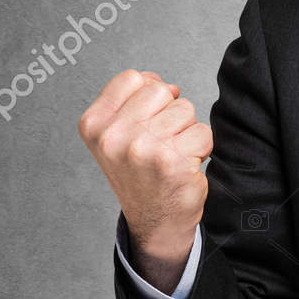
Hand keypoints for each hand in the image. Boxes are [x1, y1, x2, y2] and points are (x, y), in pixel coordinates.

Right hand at [79, 69, 212, 288]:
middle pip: (162, 90)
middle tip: (161, 142)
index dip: (150, 94)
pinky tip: (185, 165)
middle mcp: (113, 136)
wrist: (156, 220)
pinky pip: (203, 133)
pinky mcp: (171, 161)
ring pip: (186, 110)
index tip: (146, 120)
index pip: (133, 78)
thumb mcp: (118, 135)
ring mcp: (142, 149)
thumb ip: (133, 101)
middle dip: (170, 112)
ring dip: (187, 131)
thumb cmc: (141, 173)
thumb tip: (164, 83)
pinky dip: (201, 148)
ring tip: (172, 154)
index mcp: (94, 124)